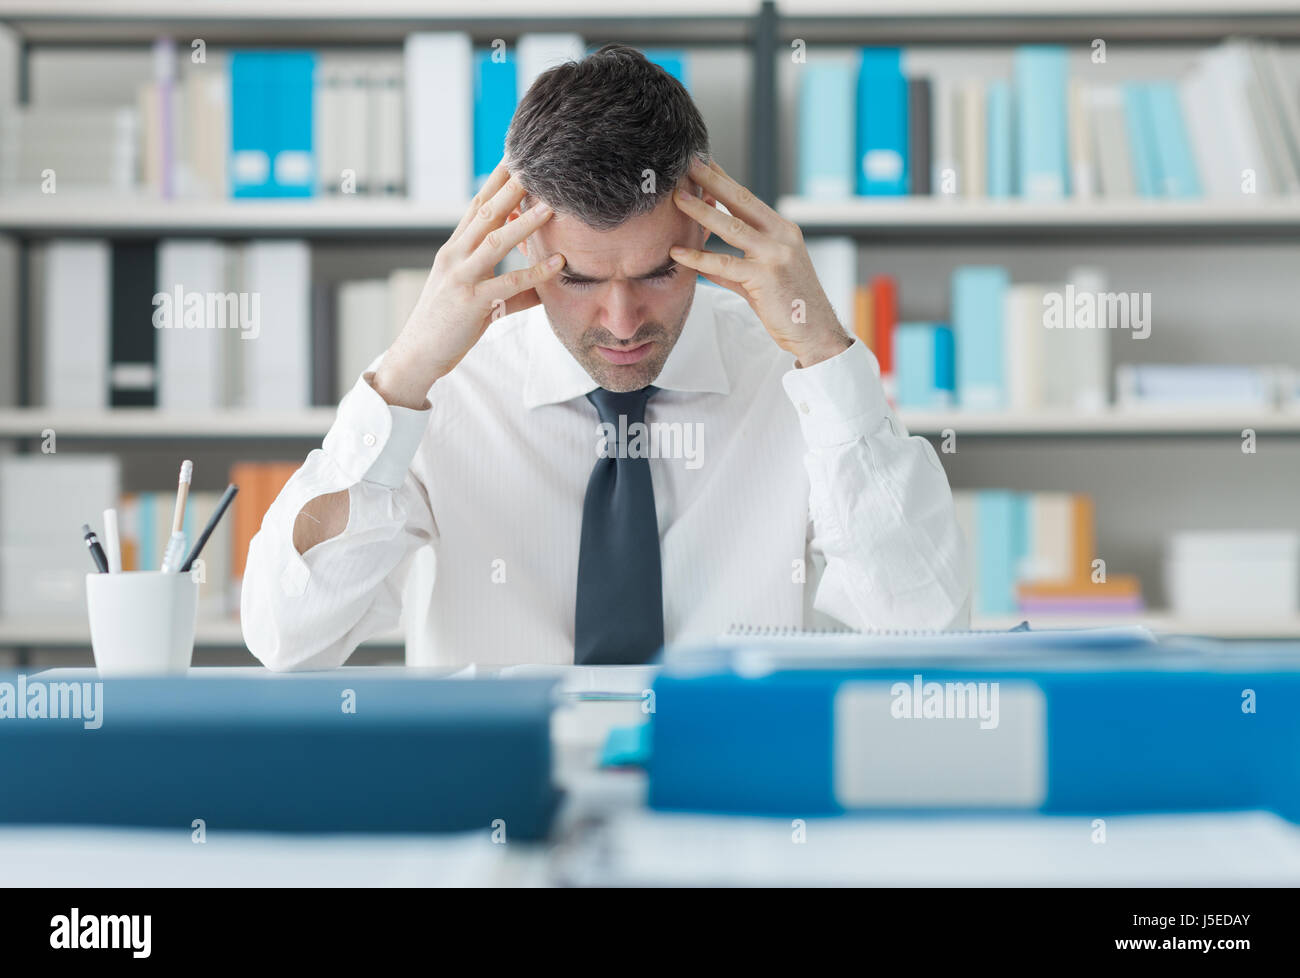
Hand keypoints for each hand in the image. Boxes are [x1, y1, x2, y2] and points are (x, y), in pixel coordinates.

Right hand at [372, 160, 566, 407]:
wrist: (417, 354)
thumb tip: (542, 285)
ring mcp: (461, 277)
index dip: (496, 182)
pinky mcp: (471, 302)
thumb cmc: (447, 326)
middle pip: (486, 213)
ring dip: (526, 222)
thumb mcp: (476, 299)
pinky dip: (535, 272)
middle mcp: (455, 256)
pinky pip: (509, 284)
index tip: (515, 158)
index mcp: (454, 249)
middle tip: (535, 162)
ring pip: (496, 241)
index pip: (477, 206)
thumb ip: (509, 289)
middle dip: (511, 187)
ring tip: (551, 204)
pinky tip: (558, 262)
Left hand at [669, 158, 852, 367]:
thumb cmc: (790, 306)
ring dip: (701, 212)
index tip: (703, 163)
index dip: (724, 180)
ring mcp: (775, 255)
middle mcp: (781, 236)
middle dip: (712, 181)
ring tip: (677, 198)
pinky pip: (724, 264)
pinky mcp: (765, 277)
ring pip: (730, 227)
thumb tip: (705, 261)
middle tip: (688, 163)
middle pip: (740, 201)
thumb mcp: (762, 279)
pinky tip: (679, 252)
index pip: (748, 199)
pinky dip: (698, 257)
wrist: (816, 332)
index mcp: (783, 231)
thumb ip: (735, 266)